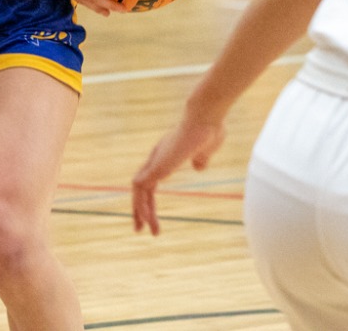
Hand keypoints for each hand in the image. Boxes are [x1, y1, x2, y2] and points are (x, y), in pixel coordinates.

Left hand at [130, 110, 225, 233]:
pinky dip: (141, 204)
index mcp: (167, 154)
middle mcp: (157, 157)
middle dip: (140, 208)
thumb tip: (198, 167)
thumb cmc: (208, 129)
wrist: (205, 117)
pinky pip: (141, 188)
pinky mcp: (157, 165)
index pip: (151, 179)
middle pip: (141, 186)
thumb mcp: (206, 150)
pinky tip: (146, 218)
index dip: (149, 197)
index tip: (151, 213)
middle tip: (140, 228)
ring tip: (147, 230)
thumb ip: (200, 159)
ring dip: (141, 211)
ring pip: (138, 190)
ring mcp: (156, 160)